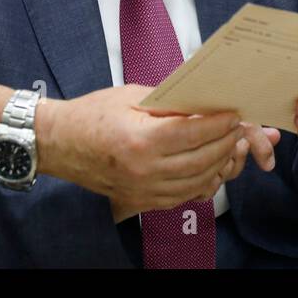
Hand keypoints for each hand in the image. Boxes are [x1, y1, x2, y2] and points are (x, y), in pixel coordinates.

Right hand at [34, 85, 244, 222]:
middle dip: (226, 143)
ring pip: (197, 182)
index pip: (194, 134)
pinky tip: (211, 168)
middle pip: (201, 160)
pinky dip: (202, 183)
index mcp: (141, 140)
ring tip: (230, 146)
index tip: (234, 114)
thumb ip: (170, 102)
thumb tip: (204, 103)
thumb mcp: (132, 96)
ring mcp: (143, 190)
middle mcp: (144, 170)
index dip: (220, 124)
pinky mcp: (142, 201)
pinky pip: (182, 197)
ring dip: (220, 164)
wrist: (59, 143)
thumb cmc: (92, 114)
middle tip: (239, 128)